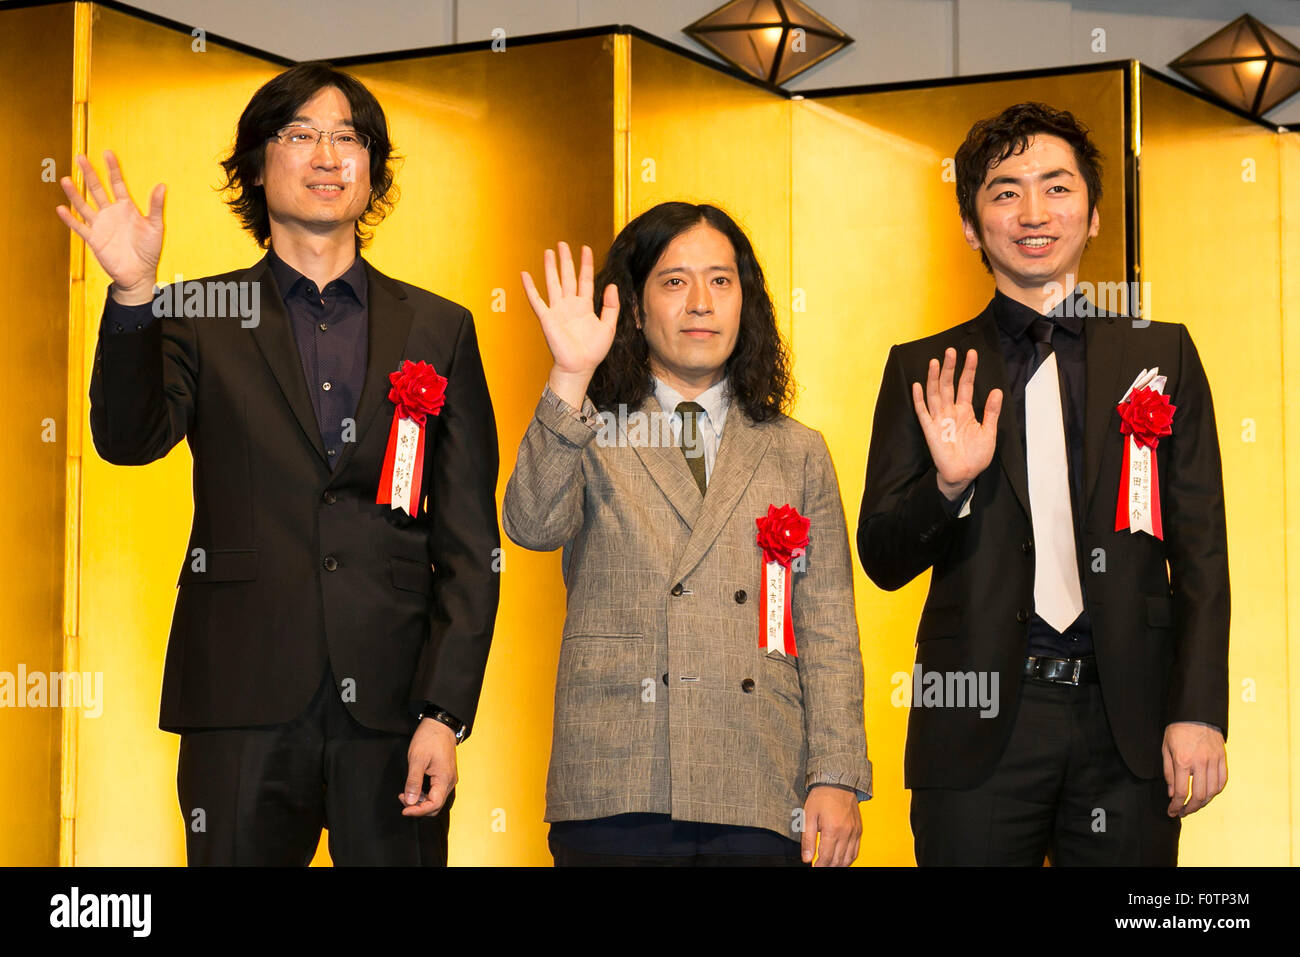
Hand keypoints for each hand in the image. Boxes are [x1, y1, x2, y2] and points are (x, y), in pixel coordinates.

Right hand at [56, 151, 165, 304]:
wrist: (140, 274)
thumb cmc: (149, 251)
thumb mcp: (155, 226)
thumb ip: (155, 206)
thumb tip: (162, 186)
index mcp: (127, 208)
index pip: (117, 183)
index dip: (112, 169)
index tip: (107, 153)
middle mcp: (111, 213)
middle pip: (97, 189)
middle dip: (89, 173)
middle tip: (80, 157)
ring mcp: (101, 225)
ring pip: (84, 205)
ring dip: (75, 193)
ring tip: (66, 180)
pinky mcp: (94, 238)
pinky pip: (79, 226)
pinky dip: (70, 218)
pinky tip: (61, 208)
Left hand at [398, 718, 457, 816]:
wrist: (440, 724)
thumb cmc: (430, 738)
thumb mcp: (417, 759)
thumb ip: (414, 782)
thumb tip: (410, 801)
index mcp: (444, 779)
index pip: (434, 805)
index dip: (418, 811)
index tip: (404, 810)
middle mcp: (450, 781)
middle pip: (436, 805)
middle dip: (418, 807)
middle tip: (403, 799)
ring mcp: (449, 778)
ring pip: (435, 799)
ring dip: (420, 801)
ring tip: (405, 793)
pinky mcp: (445, 775)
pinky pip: (436, 791)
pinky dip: (424, 794)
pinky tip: (414, 788)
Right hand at [521, 241, 618, 409]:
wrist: (579, 367)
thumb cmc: (593, 351)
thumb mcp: (608, 326)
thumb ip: (611, 306)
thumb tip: (612, 285)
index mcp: (585, 306)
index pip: (585, 279)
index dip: (585, 264)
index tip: (585, 249)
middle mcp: (570, 305)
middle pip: (567, 277)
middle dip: (566, 260)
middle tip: (562, 244)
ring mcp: (557, 310)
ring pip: (553, 283)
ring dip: (550, 267)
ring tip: (549, 252)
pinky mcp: (547, 318)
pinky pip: (537, 300)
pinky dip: (530, 288)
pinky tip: (525, 275)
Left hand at [801, 785, 860, 866]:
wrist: (837, 783)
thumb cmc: (822, 797)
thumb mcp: (808, 816)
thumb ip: (808, 839)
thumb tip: (807, 858)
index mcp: (832, 829)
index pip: (826, 857)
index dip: (819, 866)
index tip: (814, 868)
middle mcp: (846, 832)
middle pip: (838, 860)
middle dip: (828, 866)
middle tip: (820, 866)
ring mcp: (854, 831)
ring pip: (849, 858)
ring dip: (839, 865)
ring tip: (829, 865)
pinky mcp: (859, 830)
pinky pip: (856, 850)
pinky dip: (849, 859)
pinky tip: (841, 860)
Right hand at [911, 347, 1001, 499]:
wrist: (964, 474)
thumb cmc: (976, 456)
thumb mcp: (989, 432)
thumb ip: (991, 412)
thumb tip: (996, 391)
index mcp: (965, 411)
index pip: (966, 385)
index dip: (969, 369)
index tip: (972, 354)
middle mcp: (951, 412)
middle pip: (948, 385)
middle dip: (950, 367)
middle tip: (951, 351)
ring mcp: (939, 419)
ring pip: (935, 393)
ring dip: (934, 378)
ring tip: (935, 361)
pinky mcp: (930, 429)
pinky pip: (922, 412)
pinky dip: (919, 399)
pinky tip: (917, 385)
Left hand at [1162, 722, 1226, 816]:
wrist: (1196, 714)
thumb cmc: (1177, 730)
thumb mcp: (1165, 749)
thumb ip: (1168, 772)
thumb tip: (1172, 793)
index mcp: (1183, 760)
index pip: (1181, 791)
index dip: (1176, 805)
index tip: (1172, 811)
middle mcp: (1200, 763)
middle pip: (1199, 795)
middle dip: (1190, 808)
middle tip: (1183, 811)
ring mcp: (1214, 761)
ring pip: (1213, 791)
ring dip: (1204, 802)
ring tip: (1194, 805)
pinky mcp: (1222, 758)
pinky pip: (1222, 780)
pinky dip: (1216, 791)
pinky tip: (1208, 794)